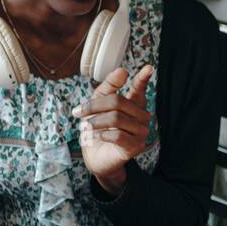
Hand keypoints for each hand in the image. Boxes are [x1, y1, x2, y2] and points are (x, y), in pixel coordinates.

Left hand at [73, 64, 153, 193]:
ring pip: (116, 118)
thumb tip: (122, 71)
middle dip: (94, 106)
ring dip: (95, 122)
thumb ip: (108, 88)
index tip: (148, 67)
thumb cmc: (98, 130)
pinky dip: (101, 135)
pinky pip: (117, 135)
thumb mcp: (97, 105)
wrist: (96, 157)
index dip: (143, 78)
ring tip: (87, 128)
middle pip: (118, 101)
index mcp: (133, 104)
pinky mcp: (135, 146)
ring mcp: (141, 132)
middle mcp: (141, 117)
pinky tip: (97, 137)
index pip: (140, 89)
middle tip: (78, 112)